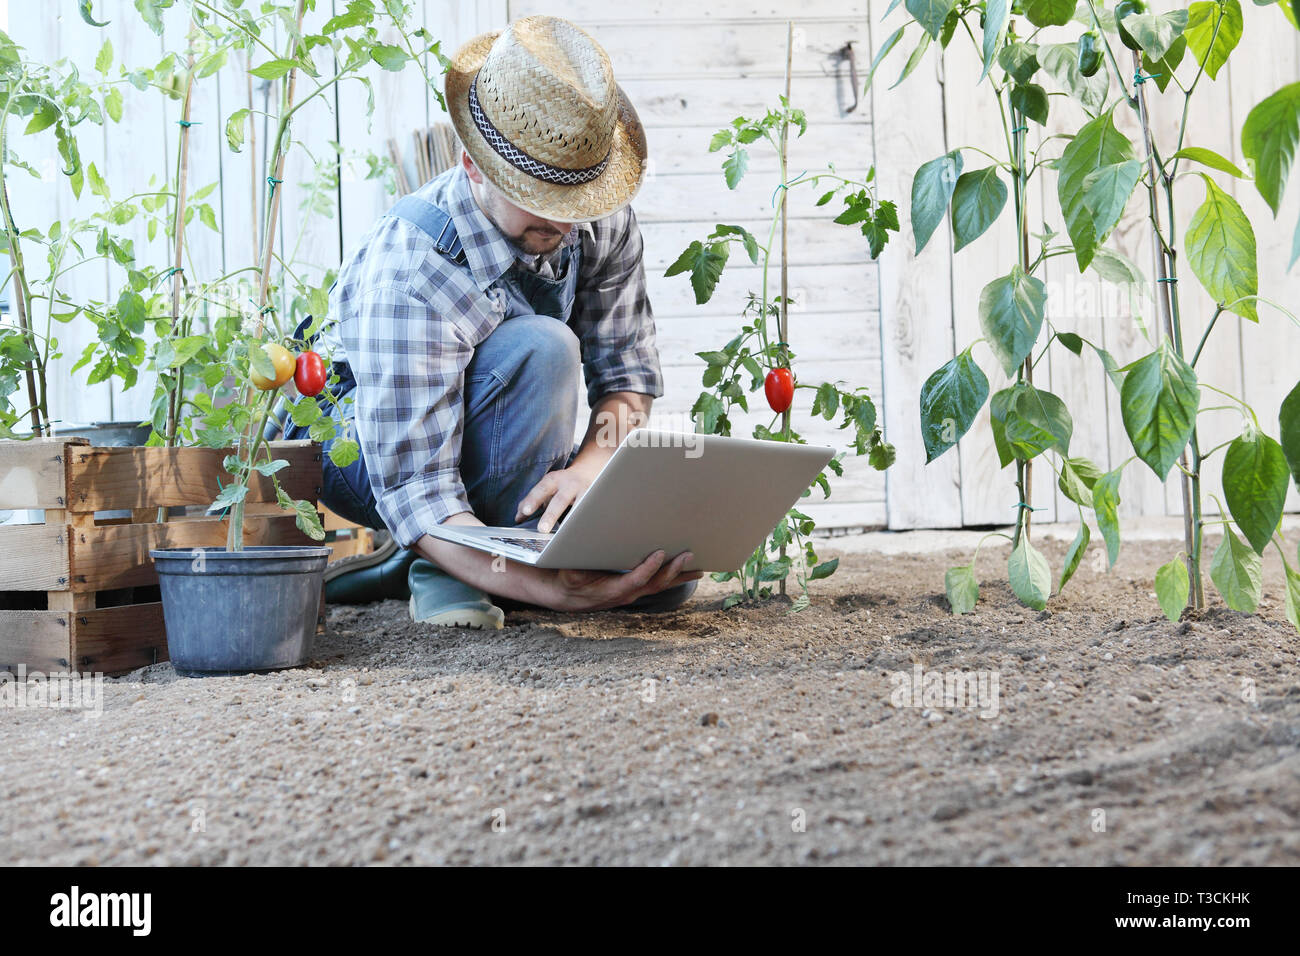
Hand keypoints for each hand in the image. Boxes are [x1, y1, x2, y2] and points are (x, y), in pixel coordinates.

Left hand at [515, 460, 601, 532]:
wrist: (588, 472)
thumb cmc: (562, 484)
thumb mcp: (546, 487)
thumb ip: (531, 501)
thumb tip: (518, 518)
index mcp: (554, 480)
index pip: (541, 490)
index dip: (533, 500)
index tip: (526, 511)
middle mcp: (570, 484)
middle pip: (560, 500)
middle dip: (551, 515)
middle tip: (542, 529)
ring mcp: (585, 492)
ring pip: (579, 507)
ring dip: (571, 521)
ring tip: (565, 534)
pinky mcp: (594, 500)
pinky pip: (590, 512)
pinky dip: (586, 522)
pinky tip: (581, 532)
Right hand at [545, 550, 702, 611]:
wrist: (568, 595)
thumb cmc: (569, 579)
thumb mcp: (571, 572)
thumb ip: (579, 566)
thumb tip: (586, 548)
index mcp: (612, 590)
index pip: (635, 580)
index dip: (648, 568)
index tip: (659, 553)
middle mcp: (627, 594)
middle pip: (655, 584)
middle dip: (673, 570)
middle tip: (688, 555)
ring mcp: (633, 593)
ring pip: (661, 586)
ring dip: (680, 576)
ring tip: (700, 568)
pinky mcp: (636, 589)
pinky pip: (658, 584)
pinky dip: (675, 578)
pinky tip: (690, 571)